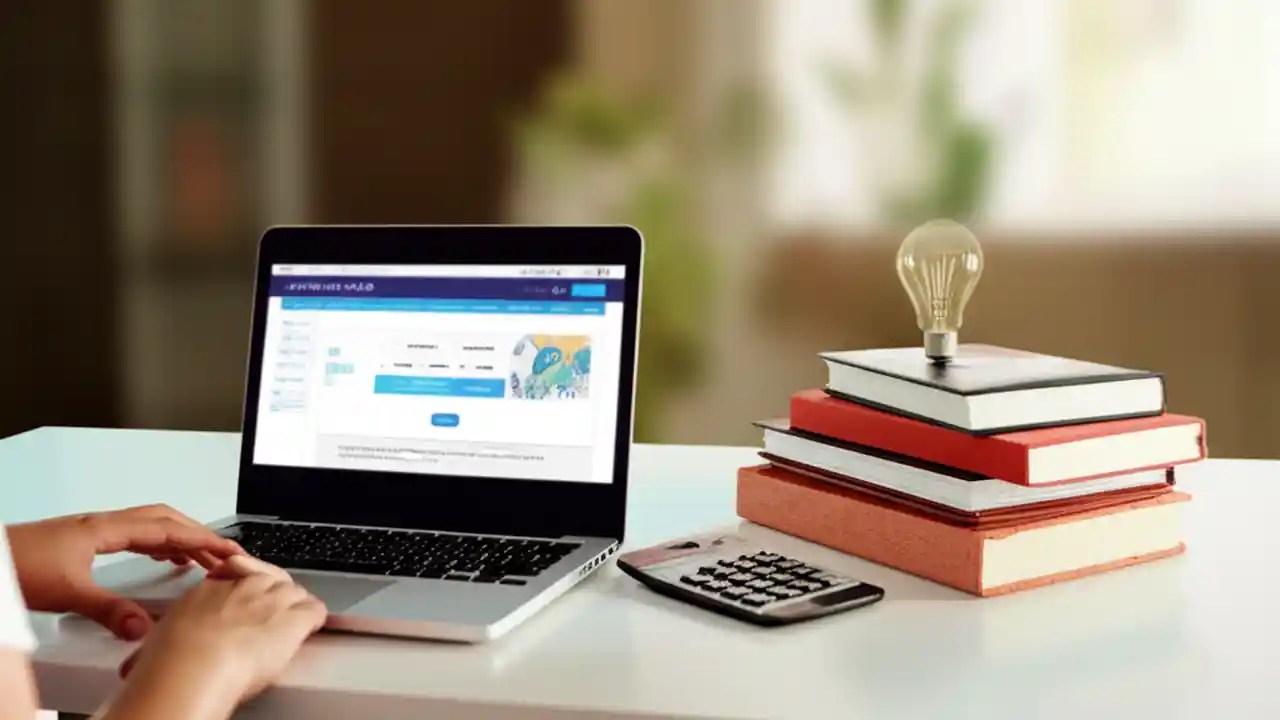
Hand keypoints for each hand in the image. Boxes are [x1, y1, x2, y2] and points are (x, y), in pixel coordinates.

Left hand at [6, 504, 241, 639]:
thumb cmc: (18, 566)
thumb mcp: (66, 593)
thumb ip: (108, 610)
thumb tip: (143, 627)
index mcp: (106, 529)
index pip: (167, 529)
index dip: (202, 538)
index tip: (229, 549)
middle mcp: (103, 524)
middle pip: (164, 520)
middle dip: (197, 535)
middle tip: (222, 555)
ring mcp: (93, 530)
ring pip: (149, 526)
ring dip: (178, 539)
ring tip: (199, 559)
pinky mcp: (83, 541)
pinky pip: (134, 535)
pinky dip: (156, 544)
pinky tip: (158, 558)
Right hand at [120, 556, 325, 707]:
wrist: (191, 668)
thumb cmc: (169, 661)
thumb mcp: (159, 639)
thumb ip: (167, 637)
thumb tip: (147, 657)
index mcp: (211, 587)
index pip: (238, 574)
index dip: (245, 592)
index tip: (244, 606)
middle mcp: (245, 585)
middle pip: (272, 579)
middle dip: (273, 598)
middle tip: (269, 619)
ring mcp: (273, 598)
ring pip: (296, 593)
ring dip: (293, 610)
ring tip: (288, 628)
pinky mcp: (294, 617)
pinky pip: (316, 610)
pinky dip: (314, 621)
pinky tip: (308, 631)